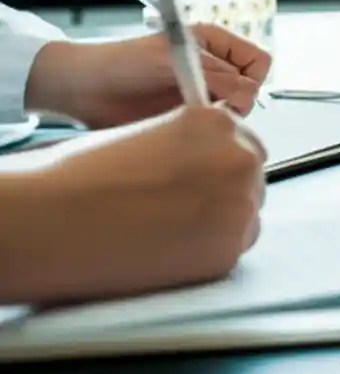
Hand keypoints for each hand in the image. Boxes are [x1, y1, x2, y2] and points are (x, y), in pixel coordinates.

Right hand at [0, 105, 265, 303]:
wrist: (54, 221)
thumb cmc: (83, 176)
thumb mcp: (150, 133)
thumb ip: (191, 143)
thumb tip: (208, 162)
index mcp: (217, 122)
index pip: (242, 141)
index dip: (217, 161)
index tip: (200, 174)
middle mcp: (239, 159)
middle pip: (250, 177)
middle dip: (222, 190)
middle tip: (180, 206)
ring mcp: (240, 206)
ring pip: (245, 215)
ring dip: (218, 221)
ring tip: (166, 227)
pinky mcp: (229, 250)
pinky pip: (231, 249)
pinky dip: (207, 251)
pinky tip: (169, 247)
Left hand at [26, 24, 271, 127]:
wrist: (83, 89)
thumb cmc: (120, 62)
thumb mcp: (170, 61)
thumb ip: (215, 76)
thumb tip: (248, 95)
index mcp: (215, 43)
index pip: (259, 62)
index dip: (251, 79)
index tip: (227, 93)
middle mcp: (214, 69)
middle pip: (251, 91)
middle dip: (234, 103)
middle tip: (203, 108)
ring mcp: (202, 94)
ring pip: (235, 113)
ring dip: (216, 119)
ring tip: (185, 117)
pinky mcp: (189, 117)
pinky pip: (213, 129)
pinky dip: (203, 132)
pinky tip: (180, 128)